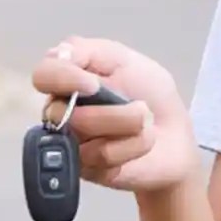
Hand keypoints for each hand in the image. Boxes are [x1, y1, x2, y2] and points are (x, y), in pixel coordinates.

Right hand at [31, 37, 199, 192]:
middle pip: (61, 112)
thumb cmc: (150, 94)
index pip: (43, 75)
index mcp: (68, 79)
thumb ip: (88, 51)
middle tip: (140, 108)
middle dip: (111, 111)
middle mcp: (61, 112)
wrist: (177, 137)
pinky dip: (132, 146)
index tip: (93, 85)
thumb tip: (56, 54)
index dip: (64, 79)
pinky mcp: (86, 170)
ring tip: (144, 124)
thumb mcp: (126, 60)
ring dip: (128, 126)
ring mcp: (71, 143)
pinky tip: (139, 146)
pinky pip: (101, 157)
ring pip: (85, 134)